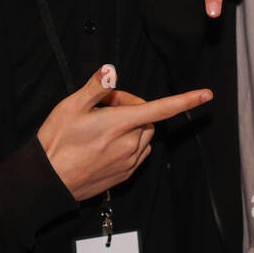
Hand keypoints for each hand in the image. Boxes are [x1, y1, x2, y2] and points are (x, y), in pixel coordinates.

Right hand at [37, 63, 212, 201]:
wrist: (47, 181)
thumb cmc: (56, 142)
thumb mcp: (70, 107)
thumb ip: (95, 88)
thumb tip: (111, 71)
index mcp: (119, 124)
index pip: (161, 109)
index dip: (186, 100)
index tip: (206, 94)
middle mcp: (129, 144)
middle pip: (147, 118)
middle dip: (131, 108)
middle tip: (103, 108)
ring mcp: (128, 162)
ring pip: (143, 135)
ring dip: (131, 126)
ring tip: (101, 127)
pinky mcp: (124, 175)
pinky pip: (137, 153)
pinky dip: (128, 143)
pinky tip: (104, 144)